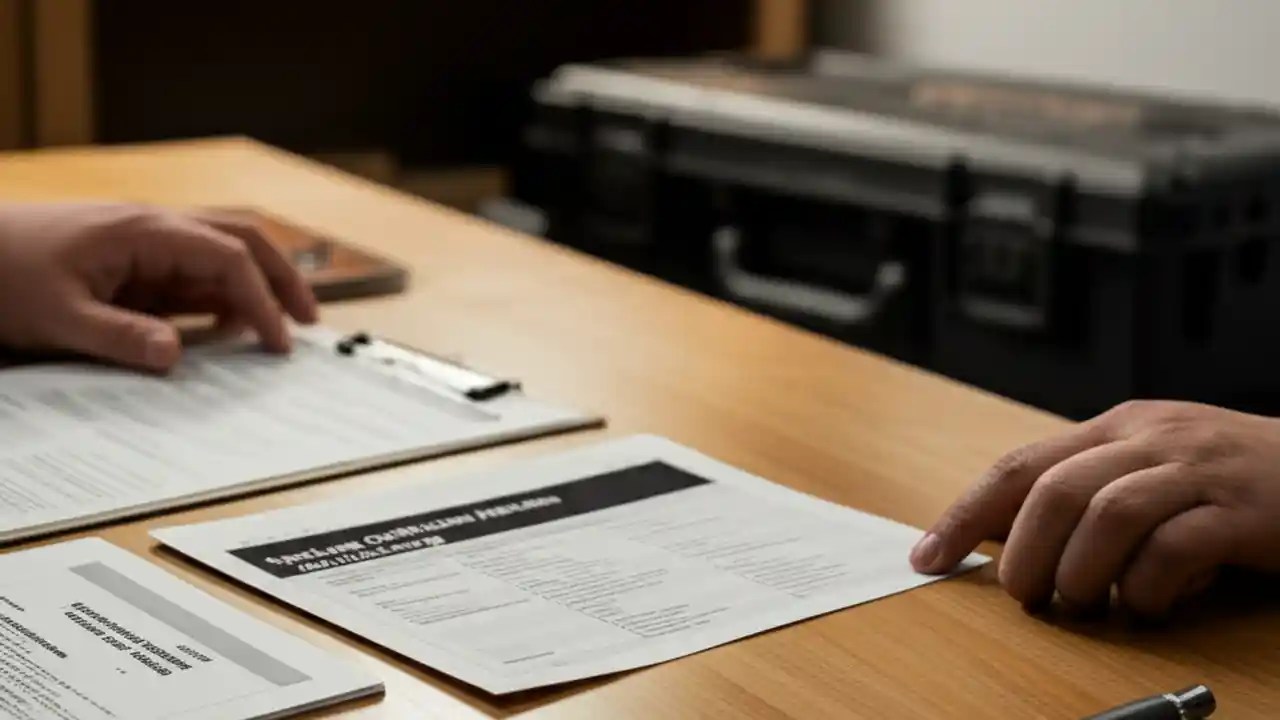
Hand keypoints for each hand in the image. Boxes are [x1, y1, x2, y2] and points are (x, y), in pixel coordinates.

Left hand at [0, 202, 317, 371]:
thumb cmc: (4, 276)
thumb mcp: (57, 316)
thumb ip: (119, 337)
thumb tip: (176, 356)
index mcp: (144, 230)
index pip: (227, 257)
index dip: (261, 299)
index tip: (278, 341)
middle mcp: (154, 227)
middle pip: (242, 239)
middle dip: (282, 277)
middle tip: (308, 321)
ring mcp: (147, 242)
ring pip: (223, 251)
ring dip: (258, 283)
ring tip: (281, 325)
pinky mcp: (135, 261)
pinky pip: (193, 272)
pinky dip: (222, 295)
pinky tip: (228, 327)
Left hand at [910, 400, 1279, 615]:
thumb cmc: (1226, 478)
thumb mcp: (1145, 468)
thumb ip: (1081, 492)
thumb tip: (997, 536)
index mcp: (1116, 428)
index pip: (1020, 466)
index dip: (964, 513)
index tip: (928, 556)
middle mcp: (1151, 439)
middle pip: (1056, 490)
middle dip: (1024, 554)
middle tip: (1026, 596)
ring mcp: (1199, 471)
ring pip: (1109, 514)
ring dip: (1081, 571)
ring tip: (1084, 602)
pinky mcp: (1245, 511)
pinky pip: (1178, 547)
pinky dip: (1150, 585)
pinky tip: (1150, 604)